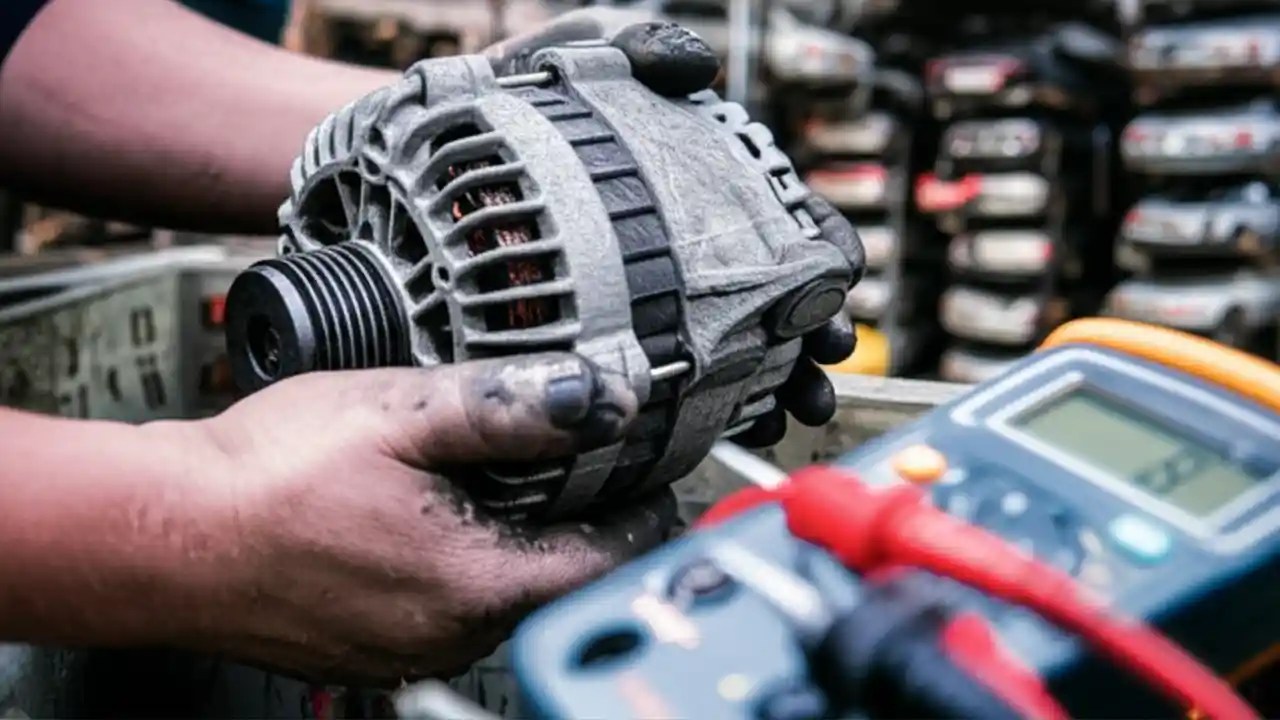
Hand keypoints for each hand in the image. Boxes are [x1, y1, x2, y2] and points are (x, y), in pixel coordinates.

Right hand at [185, 354, 674, 685]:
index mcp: (481, 584)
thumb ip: (514, 407)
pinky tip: (431, 509)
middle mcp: (454, 634)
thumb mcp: (404, 411)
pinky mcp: (370, 646)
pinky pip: (451, 604)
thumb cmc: (266, 476)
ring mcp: (409, 648)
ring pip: (506, 590)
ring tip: (496, 469)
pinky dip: (465, 557)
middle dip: (578, 512)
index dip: (643, 506)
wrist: (161, 534)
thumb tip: (601, 400)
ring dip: (519, 533)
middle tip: (574, 450)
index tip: (654, 469)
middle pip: (561, 575)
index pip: (612, 558)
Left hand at [484, 14, 865, 445]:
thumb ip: (626, 44)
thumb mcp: (556, 64)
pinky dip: (725, 408)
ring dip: (784, 381)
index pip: (780, 221)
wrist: (411, 192)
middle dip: (816, 328)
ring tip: (798, 407)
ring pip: (741, 350)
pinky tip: (747, 424)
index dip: (821, 250)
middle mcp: (682, 249)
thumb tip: (697, 63)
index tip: (836, 274)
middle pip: (774, 295)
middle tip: (826, 353)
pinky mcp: (617, 348)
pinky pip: (684, 387)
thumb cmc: (489, 122)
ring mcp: (653, 302)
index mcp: (692, 187)